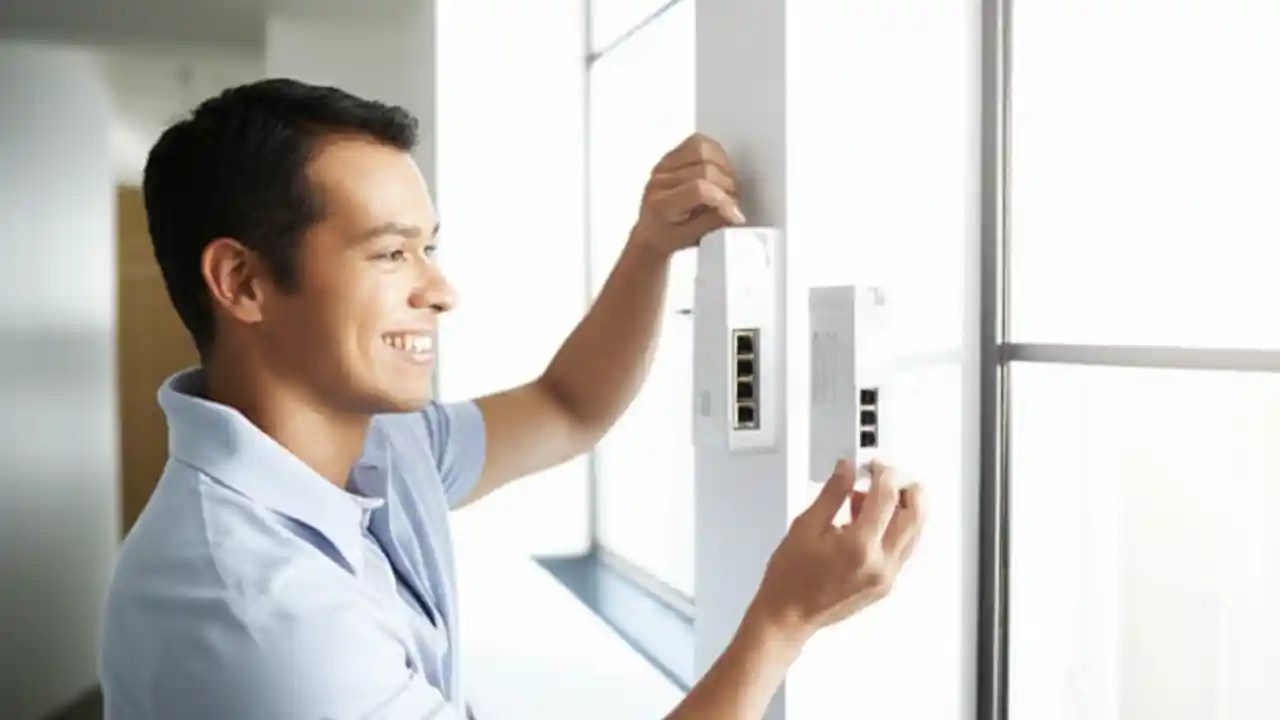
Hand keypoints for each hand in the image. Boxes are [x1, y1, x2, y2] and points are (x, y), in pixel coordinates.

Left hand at [629, 133, 745, 256]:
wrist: (651, 232)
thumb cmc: (669, 236)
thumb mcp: (692, 238)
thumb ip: (713, 222)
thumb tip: (733, 211)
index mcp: (662, 205)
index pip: (699, 190)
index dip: (723, 200)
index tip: (735, 213)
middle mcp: (660, 181)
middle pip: (706, 170)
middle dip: (727, 186)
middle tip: (732, 201)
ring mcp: (664, 166)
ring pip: (703, 150)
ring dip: (724, 166)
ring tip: (726, 185)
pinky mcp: (671, 156)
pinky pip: (697, 142)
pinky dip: (714, 152)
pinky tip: (718, 168)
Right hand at [748, 460, 925, 644]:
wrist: (788, 615)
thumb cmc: (790, 578)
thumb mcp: (805, 526)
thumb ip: (832, 494)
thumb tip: (847, 470)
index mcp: (859, 547)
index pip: (886, 498)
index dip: (883, 474)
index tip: (873, 466)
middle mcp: (880, 564)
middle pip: (914, 515)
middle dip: (906, 489)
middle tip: (888, 477)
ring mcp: (886, 577)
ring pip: (913, 533)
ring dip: (904, 510)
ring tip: (873, 500)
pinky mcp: (885, 585)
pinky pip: (903, 550)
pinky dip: (895, 530)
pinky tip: (870, 524)